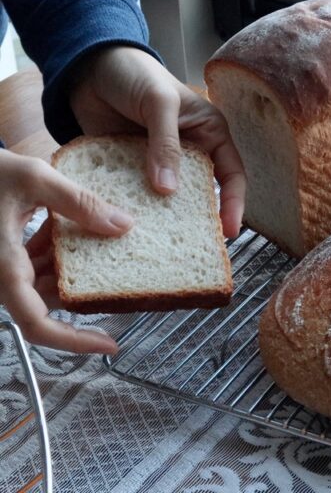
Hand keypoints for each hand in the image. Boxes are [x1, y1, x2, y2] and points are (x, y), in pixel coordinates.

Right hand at [0, 150, 127, 353]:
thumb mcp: (35, 178)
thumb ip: (80, 203)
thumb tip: (124, 225)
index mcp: (2, 268)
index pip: (36, 325)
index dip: (74, 342)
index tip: (110, 346)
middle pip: (45, 303)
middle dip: (81, 292)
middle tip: (121, 275)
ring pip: (40, 285)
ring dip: (69, 270)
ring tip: (101, 243)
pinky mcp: (1, 254)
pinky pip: (30, 267)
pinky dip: (53, 255)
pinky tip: (68, 230)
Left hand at [69, 47, 245, 236]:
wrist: (87, 67)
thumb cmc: (135, 74)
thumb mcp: (159, 103)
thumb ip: (167, 144)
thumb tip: (169, 190)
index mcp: (209, 134)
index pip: (231, 174)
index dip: (233, 203)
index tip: (228, 231)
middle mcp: (189, 152)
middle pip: (201, 193)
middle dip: (199, 219)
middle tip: (194, 246)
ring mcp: (158, 163)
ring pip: (168, 199)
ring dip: (163, 218)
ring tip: (159, 243)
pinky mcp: (129, 169)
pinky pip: (135, 194)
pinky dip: (132, 209)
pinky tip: (126, 225)